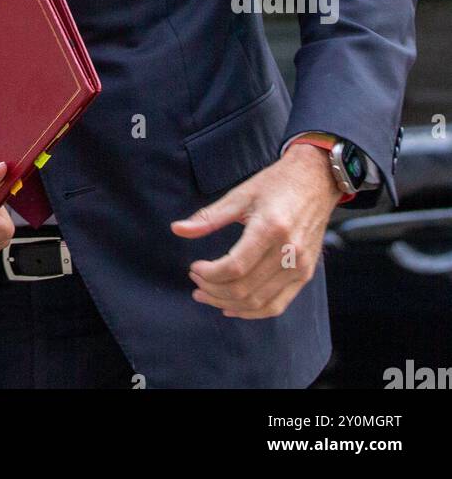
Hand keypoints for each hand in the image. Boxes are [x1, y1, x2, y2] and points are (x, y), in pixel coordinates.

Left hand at [169, 143, 342, 318]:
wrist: (316, 181)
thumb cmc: (276, 184)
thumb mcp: (240, 194)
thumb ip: (209, 217)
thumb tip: (177, 229)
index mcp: (270, 228)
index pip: (235, 267)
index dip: (209, 273)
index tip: (194, 267)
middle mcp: (289, 252)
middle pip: (244, 289)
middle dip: (213, 290)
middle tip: (195, 281)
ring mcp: (300, 267)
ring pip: (259, 302)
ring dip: (228, 303)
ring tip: (207, 294)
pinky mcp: (306, 275)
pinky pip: (277, 305)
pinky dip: (252, 312)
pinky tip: (232, 307)